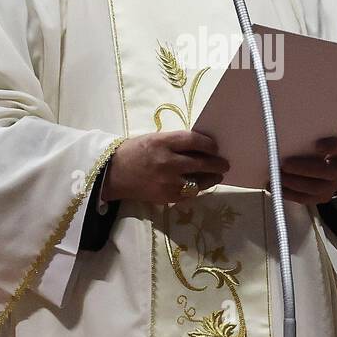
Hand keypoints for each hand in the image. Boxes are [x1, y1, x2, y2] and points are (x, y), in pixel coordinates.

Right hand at [100, 131, 228, 204]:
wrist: (112, 174)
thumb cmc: (135, 152)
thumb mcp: (155, 139)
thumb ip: (176, 142)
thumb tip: (201, 147)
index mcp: (162, 142)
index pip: (194, 141)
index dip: (209, 144)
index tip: (216, 147)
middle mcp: (167, 162)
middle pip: (201, 162)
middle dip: (216, 164)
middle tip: (224, 164)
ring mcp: (167, 182)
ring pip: (198, 181)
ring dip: (211, 178)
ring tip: (216, 176)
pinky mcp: (166, 197)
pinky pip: (189, 194)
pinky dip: (196, 189)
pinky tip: (200, 185)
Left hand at [279, 136, 336, 205]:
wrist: (329, 165)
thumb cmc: (317, 147)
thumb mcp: (318, 138)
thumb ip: (308, 137)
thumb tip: (281, 134)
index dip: (331, 146)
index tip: (317, 145)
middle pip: (326, 171)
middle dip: (303, 168)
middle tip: (284, 164)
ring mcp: (333, 186)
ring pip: (315, 188)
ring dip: (293, 182)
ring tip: (277, 176)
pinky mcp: (322, 198)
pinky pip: (305, 198)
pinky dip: (288, 193)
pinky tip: (274, 186)